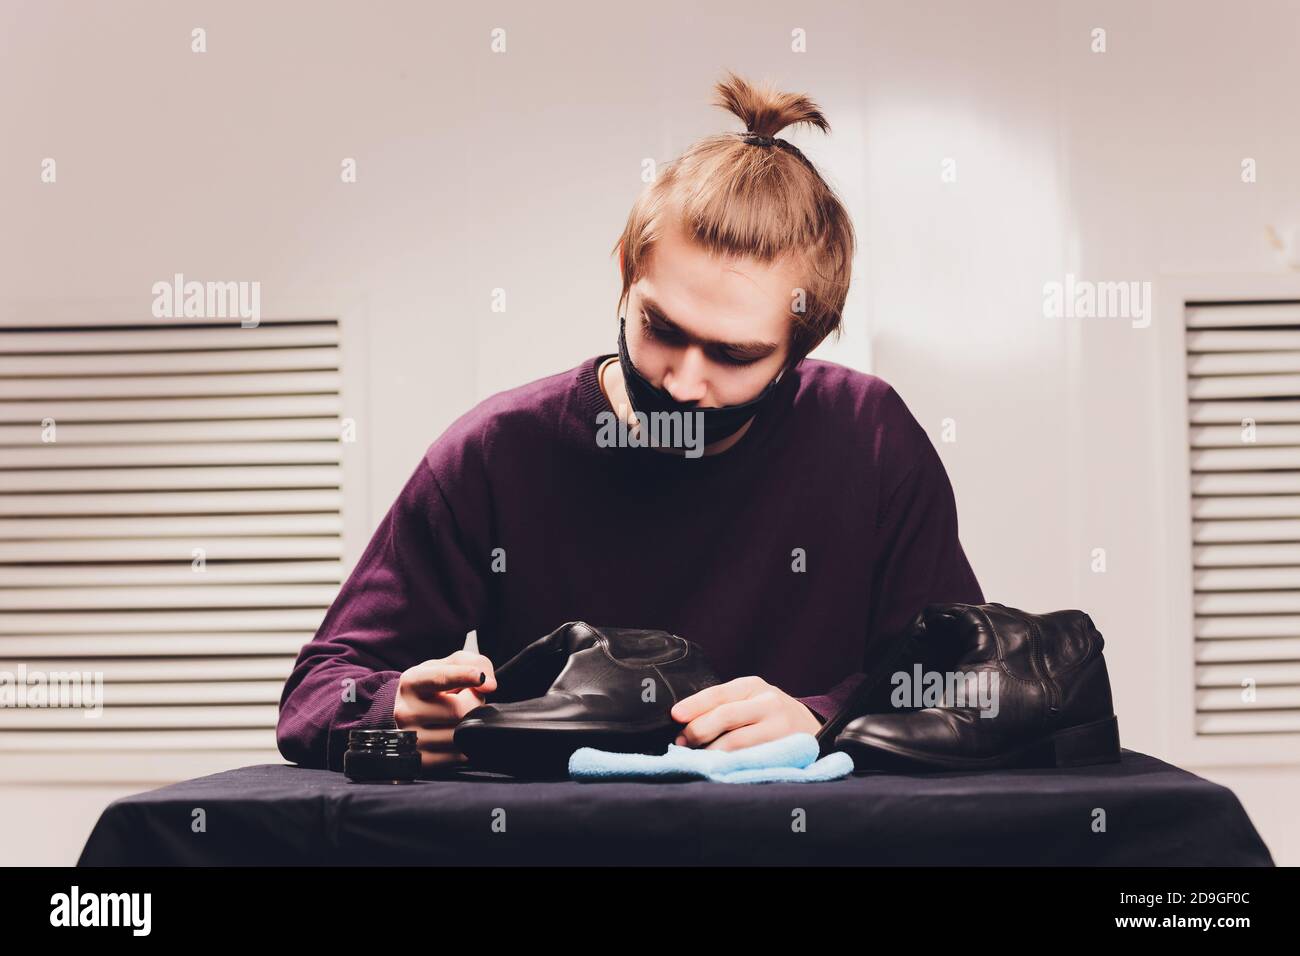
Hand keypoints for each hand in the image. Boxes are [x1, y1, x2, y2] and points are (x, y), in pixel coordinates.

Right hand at [393, 649, 496, 769]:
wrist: (411, 713)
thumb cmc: (434, 686)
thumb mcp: (450, 665)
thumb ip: (475, 663)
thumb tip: (488, 685)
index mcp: (411, 683)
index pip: (440, 679)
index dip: (464, 676)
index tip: (480, 678)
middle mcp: (406, 711)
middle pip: (459, 711)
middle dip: (474, 703)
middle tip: (469, 700)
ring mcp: (411, 740)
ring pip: (461, 735)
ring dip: (471, 725)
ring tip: (459, 717)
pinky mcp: (421, 762)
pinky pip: (459, 756)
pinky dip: (466, 745)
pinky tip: (456, 734)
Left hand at [669, 676, 822, 750]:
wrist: (808, 727)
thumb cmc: (766, 714)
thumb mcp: (748, 699)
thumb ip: (722, 705)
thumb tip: (682, 720)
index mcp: (752, 686)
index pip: (718, 694)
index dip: (694, 705)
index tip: (675, 716)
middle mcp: (768, 702)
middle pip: (725, 716)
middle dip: (698, 731)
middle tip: (681, 743)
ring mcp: (778, 727)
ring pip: (735, 742)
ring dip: (710, 751)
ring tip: (697, 756)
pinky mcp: (785, 749)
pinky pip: (750, 758)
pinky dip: (730, 763)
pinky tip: (719, 766)